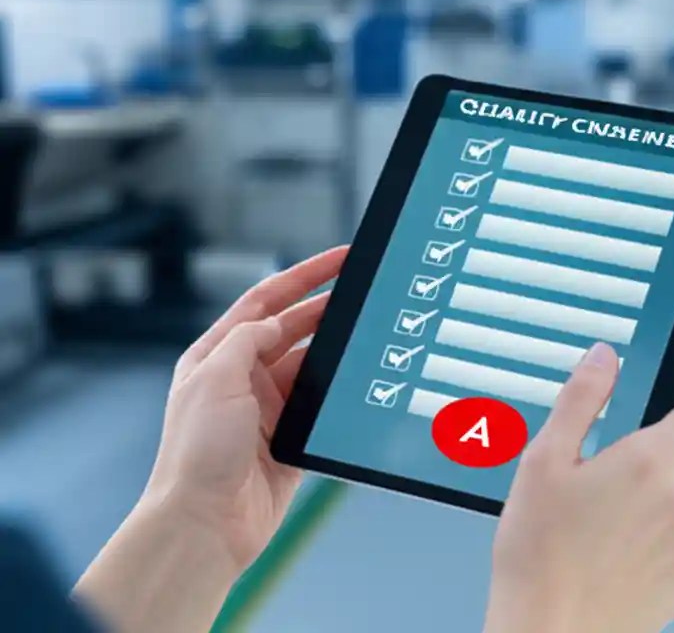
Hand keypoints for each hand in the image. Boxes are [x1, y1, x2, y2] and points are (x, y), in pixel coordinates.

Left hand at [147, 245, 347, 566]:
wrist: (206, 523)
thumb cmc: (197, 454)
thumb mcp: (215, 379)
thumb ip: (247, 339)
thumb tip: (276, 321)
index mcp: (216, 356)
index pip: (264, 302)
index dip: (303, 276)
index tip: (340, 258)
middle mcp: (241, 378)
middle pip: (293, 328)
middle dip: (329, 307)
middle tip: (367, 290)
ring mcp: (267, 409)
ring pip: (311, 364)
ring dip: (336, 348)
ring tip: (369, 332)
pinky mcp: (290, 438)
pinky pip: (321, 403)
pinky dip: (339, 390)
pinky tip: (358, 379)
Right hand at [485, 343, 673, 632]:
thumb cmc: (538, 551)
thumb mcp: (543, 463)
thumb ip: (581, 401)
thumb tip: (605, 356)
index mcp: (648, 462)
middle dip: (670, 449)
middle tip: (621, 466)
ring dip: (659, 500)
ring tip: (604, 524)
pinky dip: (657, 543)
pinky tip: (614, 558)